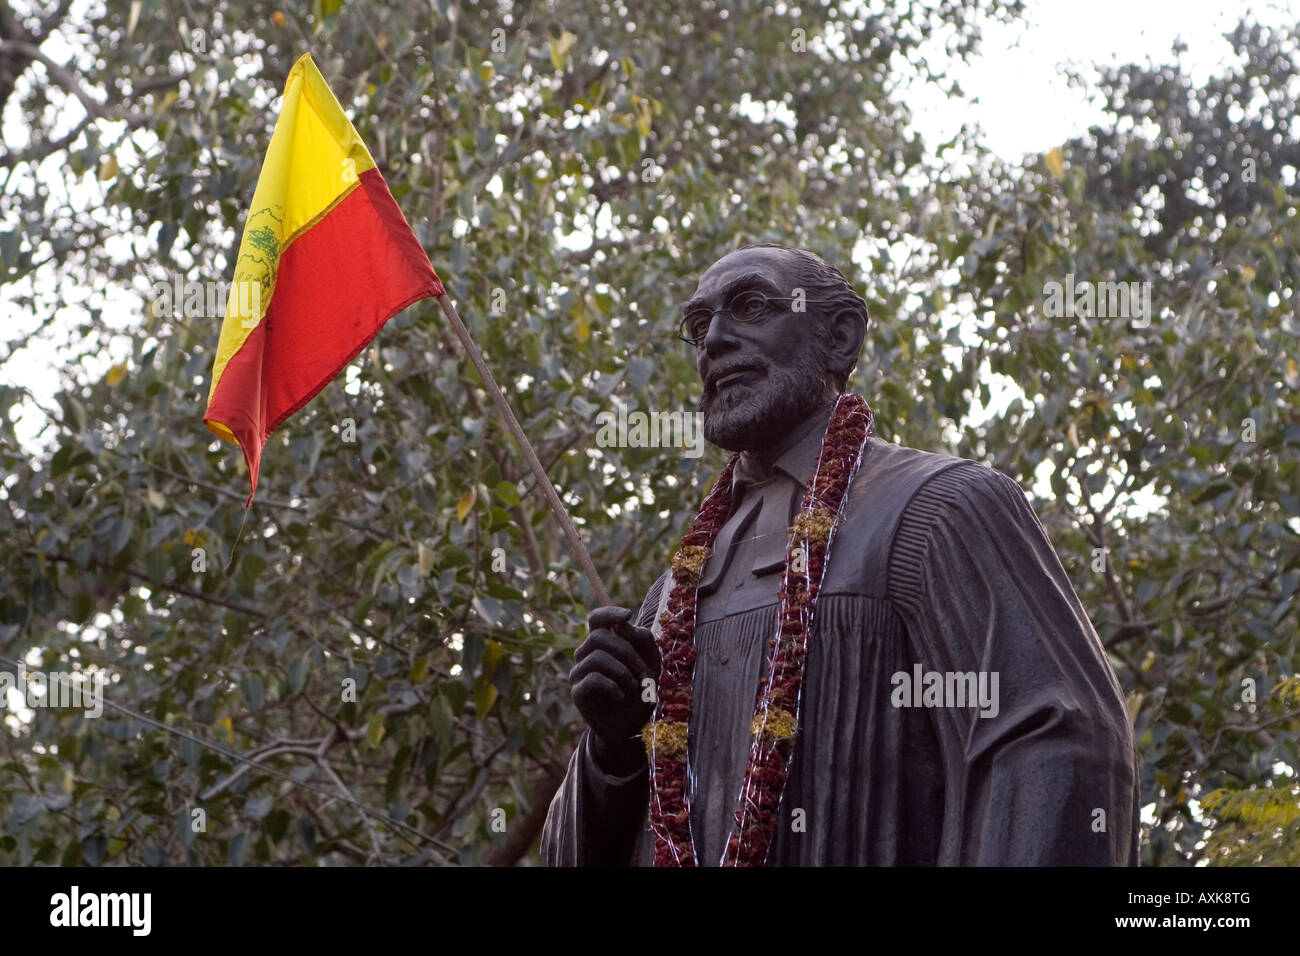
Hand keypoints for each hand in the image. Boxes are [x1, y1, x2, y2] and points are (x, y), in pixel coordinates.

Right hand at [570, 606, 660, 772]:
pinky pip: (592, 678)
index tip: (628, 616)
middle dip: (629, 654)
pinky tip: (621, 696)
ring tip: (635, 687)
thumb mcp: (652, 662)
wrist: (633, 724)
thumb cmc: (641, 689)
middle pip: (599, 637)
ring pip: (596, 657)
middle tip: (645, 674)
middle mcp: (586, 653)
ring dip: (623, 672)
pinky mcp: (578, 692)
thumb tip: (626, 626)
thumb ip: (643, 640)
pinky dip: (613, 686)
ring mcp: (579, 672)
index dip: (609, 613)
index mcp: (603, 642)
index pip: (596, 618)